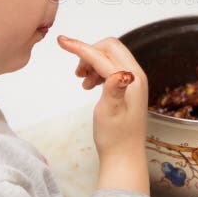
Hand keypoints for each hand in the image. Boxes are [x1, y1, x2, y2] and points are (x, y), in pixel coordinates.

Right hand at [57, 35, 149, 193]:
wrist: (123, 155)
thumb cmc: (115, 137)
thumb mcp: (110, 113)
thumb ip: (113, 89)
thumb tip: (122, 73)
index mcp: (132, 79)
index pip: (103, 54)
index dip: (81, 47)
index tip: (62, 41)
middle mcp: (135, 75)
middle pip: (109, 48)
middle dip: (89, 54)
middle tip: (77, 72)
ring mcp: (133, 81)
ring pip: (109, 57)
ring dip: (92, 63)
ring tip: (82, 80)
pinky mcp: (127, 87)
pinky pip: (111, 67)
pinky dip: (97, 70)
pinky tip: (89, 84)